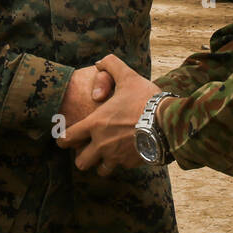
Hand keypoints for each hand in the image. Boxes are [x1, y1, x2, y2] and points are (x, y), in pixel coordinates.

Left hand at [58, 55, 159, 175]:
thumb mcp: (128, 76)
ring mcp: (117, 157)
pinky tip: (127, 153)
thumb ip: (111, 65)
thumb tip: (100, 62)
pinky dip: (122, 163)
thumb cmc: (145, 99)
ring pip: (101, 170)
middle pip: (81, 162)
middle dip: (83, 157)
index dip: (63, 140)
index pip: (68, 138)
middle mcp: (102, 145)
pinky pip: (121, 168)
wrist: (168, 122)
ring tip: (108, 154)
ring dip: (102, 164)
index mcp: (95, 124)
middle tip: (88, 149)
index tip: (65, 139)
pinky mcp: (132, 164)